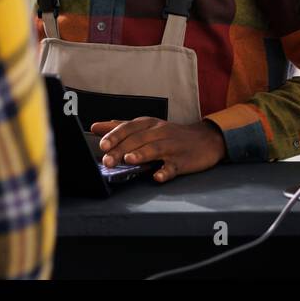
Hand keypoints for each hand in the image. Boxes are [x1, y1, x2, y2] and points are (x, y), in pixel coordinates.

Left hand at [88, 116, 226, 182]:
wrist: (205, 140)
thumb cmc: (170, 134)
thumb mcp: (146, 126)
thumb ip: (120, 127)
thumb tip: (94, 127)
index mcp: (148, 124)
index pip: (129, 127)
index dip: (115, 135)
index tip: (102, 144)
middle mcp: (159, 132)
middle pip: (138, 139)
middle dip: (121, 149)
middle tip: (107, 160)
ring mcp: (172, 146)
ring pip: (155, 149)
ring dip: (141, 154)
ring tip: (128, 160)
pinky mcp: (183, 161)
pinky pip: (173, 166)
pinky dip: (165, 171)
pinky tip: (157, 176)